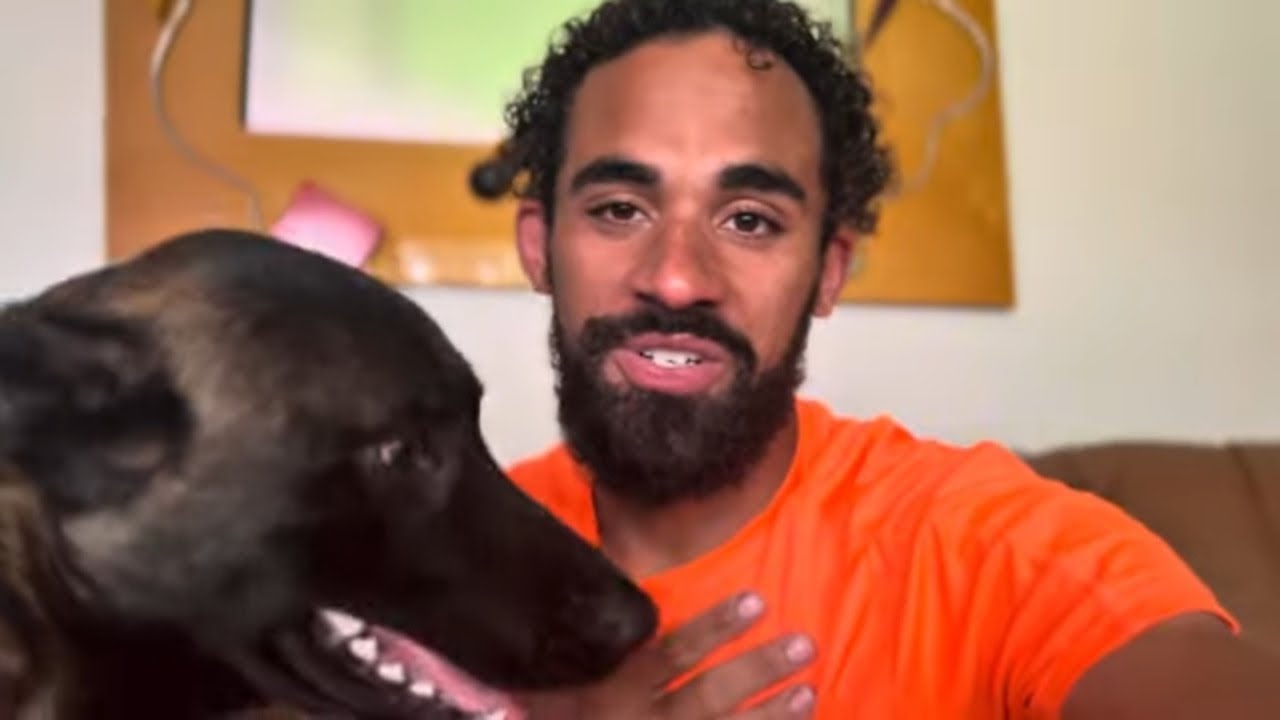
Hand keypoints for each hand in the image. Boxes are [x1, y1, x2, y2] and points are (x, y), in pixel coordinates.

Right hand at [515, 590, 816, 718]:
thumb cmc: (546, 715)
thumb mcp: (539, 692)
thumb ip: (564, 655)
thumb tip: (588, 596)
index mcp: (609, 693)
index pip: (669, 654)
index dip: (713, 628)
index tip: (756, 600)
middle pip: (707, 697)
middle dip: (757, 670)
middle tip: (804, 644)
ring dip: (770, 717)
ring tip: (809, 691)